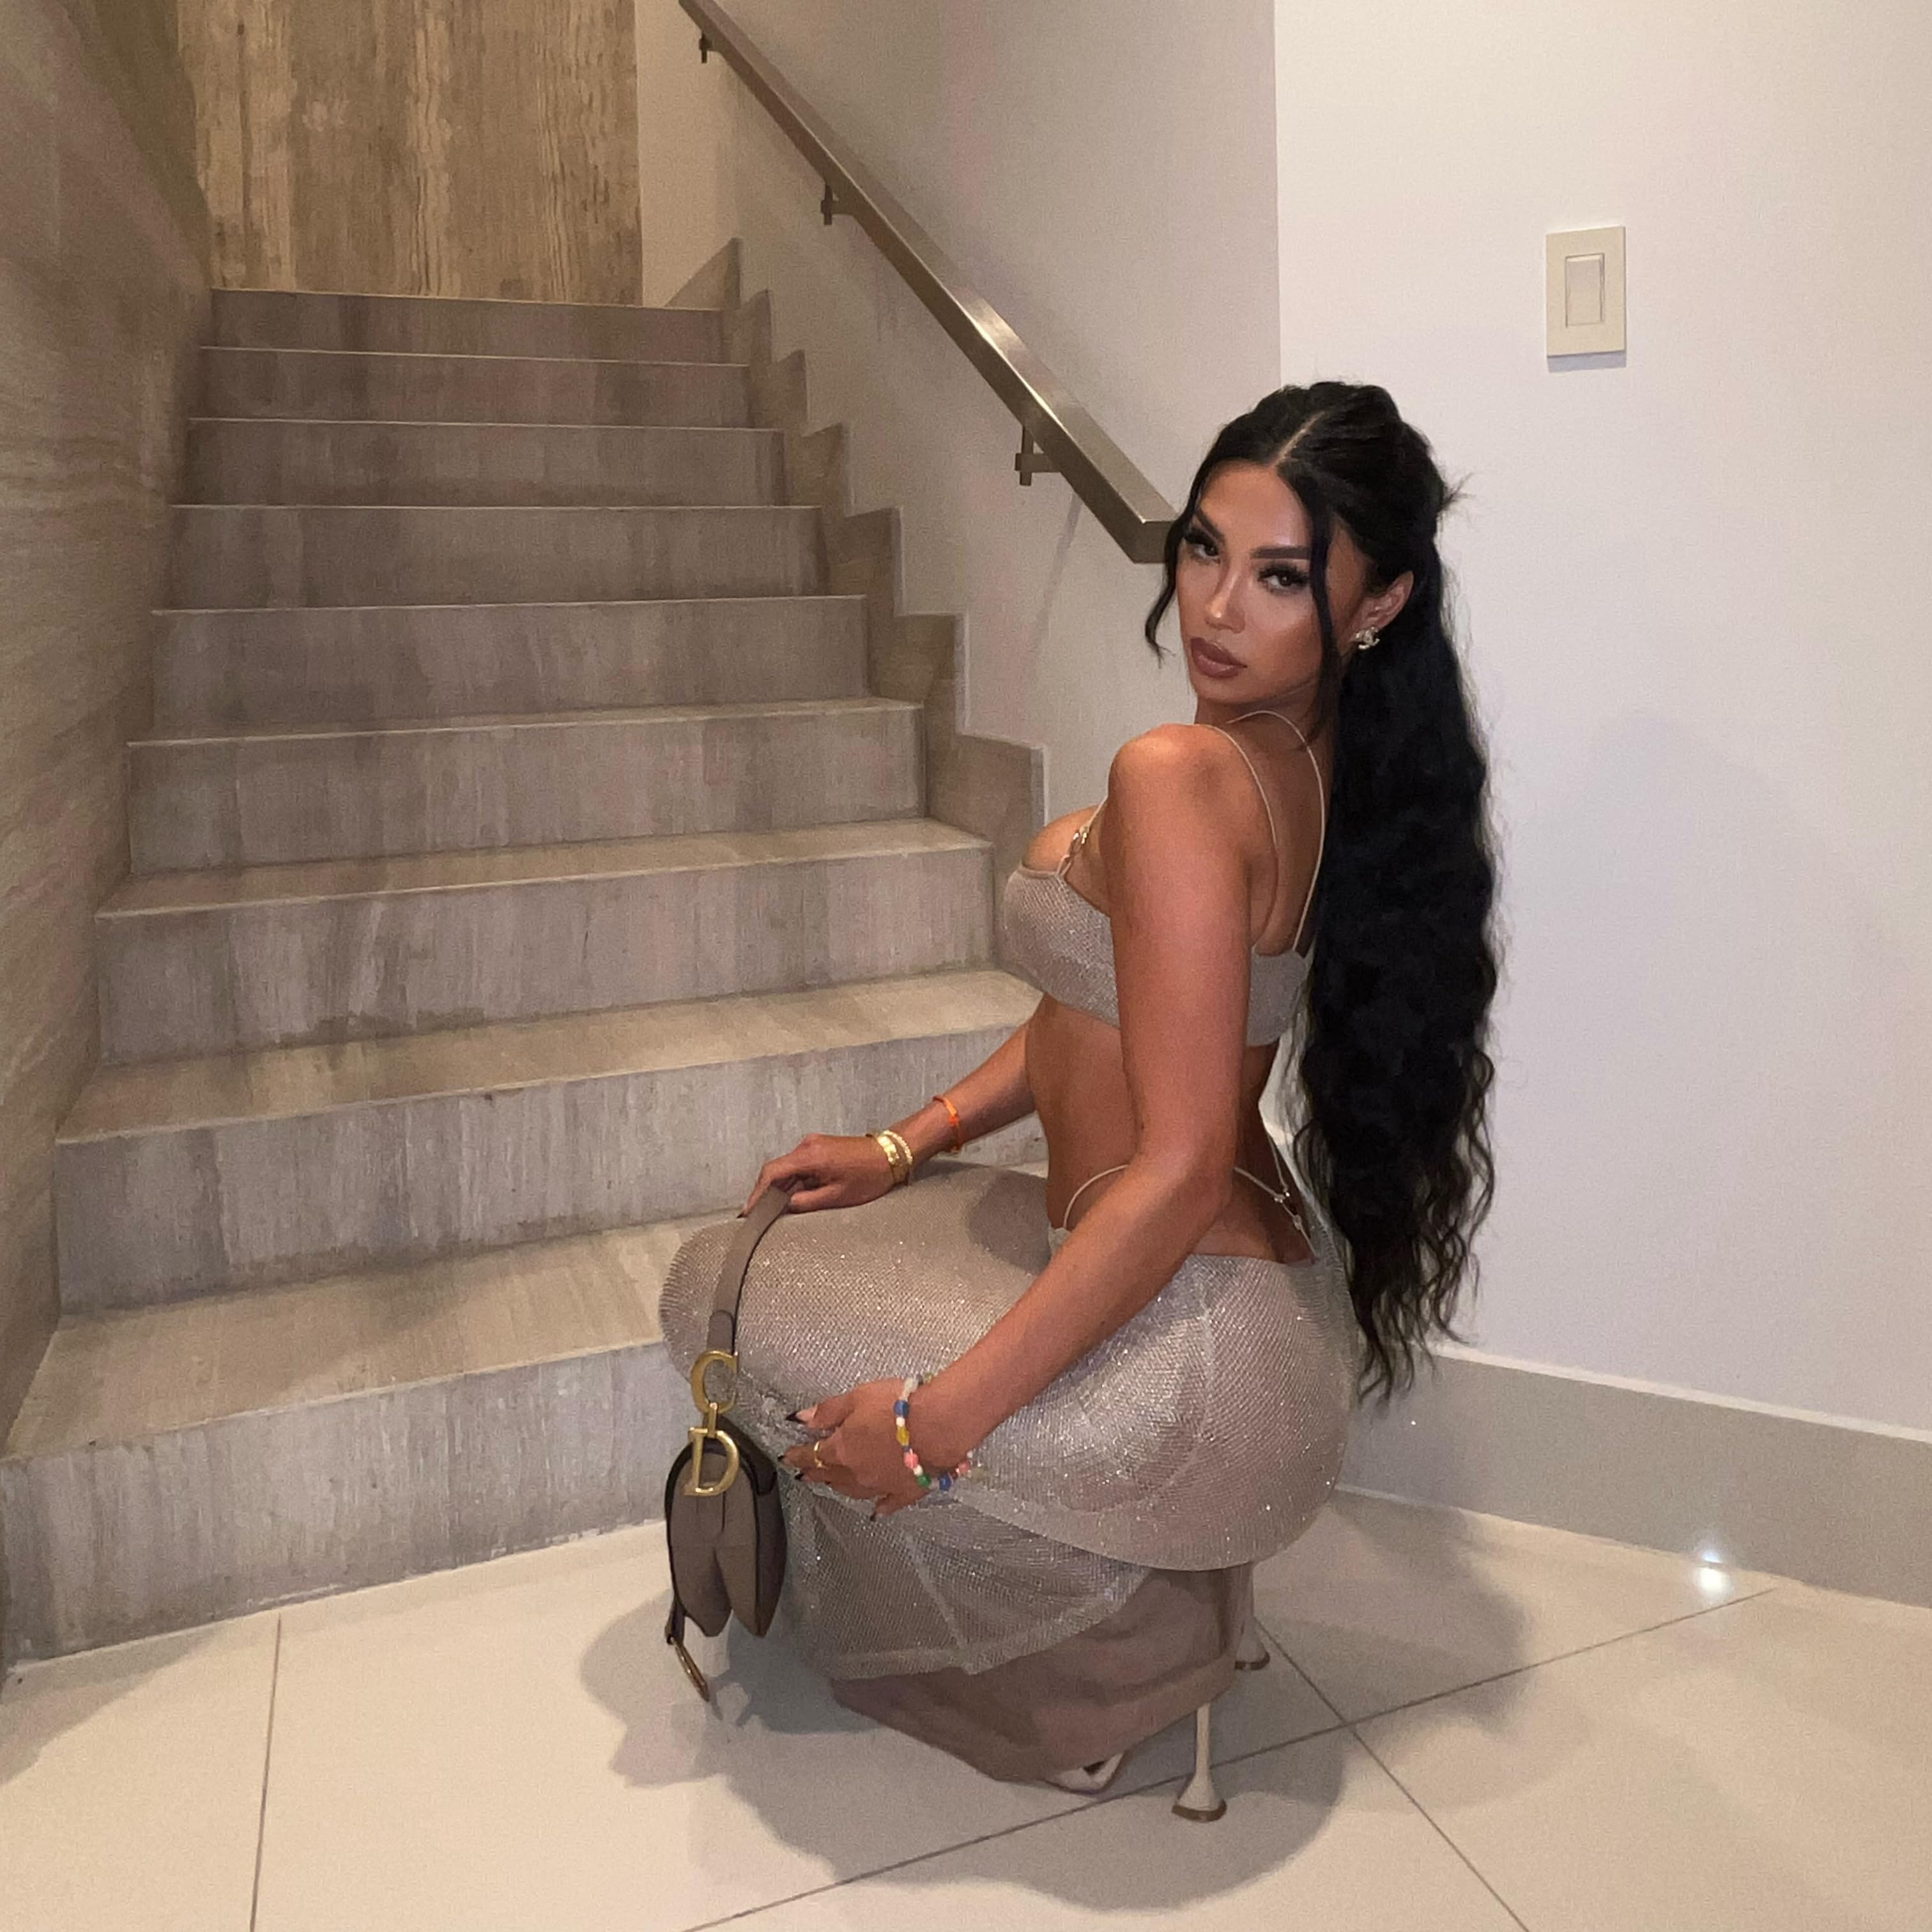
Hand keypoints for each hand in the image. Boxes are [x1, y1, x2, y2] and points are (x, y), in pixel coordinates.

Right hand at [744, 1133, 897, 1214]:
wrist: (891, 1154)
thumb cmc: (870, 1175)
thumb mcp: (837, 1197)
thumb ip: (806, 1203)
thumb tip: (784, 1208)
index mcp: (809, 1156)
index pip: (772, 1173)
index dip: (757, 1194)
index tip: (749, 1211)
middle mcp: (807, 1146)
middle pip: (776, 1170)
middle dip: (765, 1193)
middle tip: (758, 1216)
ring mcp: (812, 1144)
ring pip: (786, 1169)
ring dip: (780, 1188)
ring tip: (774, 1211)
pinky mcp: (818, 1148)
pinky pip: (797, 1166)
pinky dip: (792, 1181)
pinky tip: (792, 1197)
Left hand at [781, 1381, 927, 1515]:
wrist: (938, 1425)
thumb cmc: (898, 1406)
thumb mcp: (857, 1397)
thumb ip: (828, 1411)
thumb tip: (801, 1420)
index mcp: (842, 1450)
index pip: (812, 1454)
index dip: (798, 1455)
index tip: (787, 1456)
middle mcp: (857, 1473)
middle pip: (830, 1475)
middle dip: (815, 1473)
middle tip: (804, 1474)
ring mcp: (882, 1486)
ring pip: (854, 1491)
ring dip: (840, 1487)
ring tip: (832, 1484)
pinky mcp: (907, 1491)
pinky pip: (889, 1504)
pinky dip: (880, 1507)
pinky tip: (876, 1511)